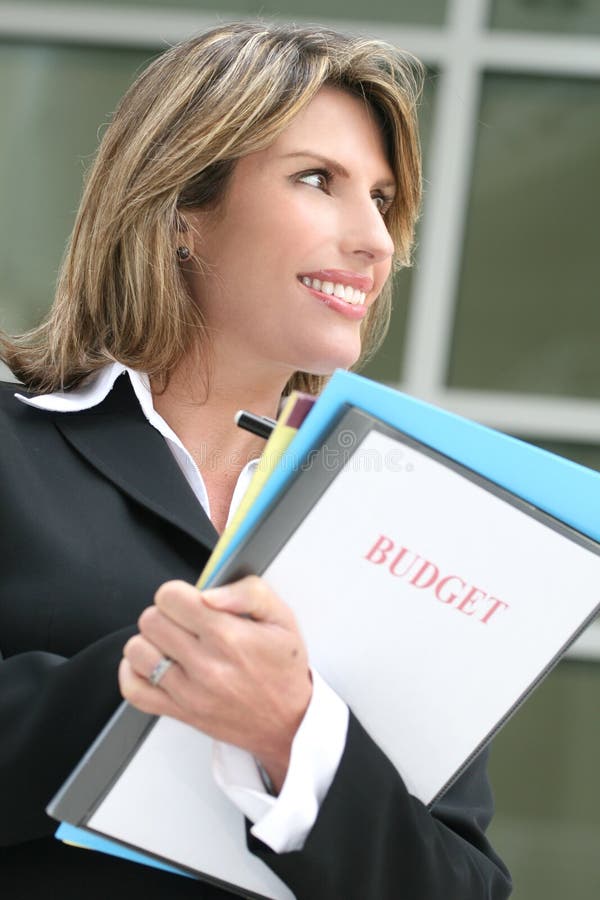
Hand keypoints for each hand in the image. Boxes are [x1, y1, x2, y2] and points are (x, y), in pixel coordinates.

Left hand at [119, 577, 311, 791]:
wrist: (288, 723)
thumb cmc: (283, 669)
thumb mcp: (282, 618)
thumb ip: (249, 592)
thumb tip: (209, 592)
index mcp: (229, 636)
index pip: (170, 598)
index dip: (179, 593)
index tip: (191, 602)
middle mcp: (205, 665)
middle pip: (150, 620)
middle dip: (166, 614)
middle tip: (186, 623)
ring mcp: (188, 693)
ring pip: (137, 651)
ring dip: (151, 641)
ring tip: (172, 642)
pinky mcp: (179, 712)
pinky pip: (133, 690)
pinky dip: (134, 672)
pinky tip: (154, 663)